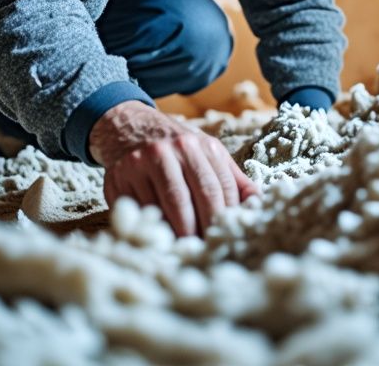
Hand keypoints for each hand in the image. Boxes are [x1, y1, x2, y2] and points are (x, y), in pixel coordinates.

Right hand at [90, 100, 258, 236]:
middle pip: (199, 195)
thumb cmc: (176, 149)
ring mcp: (144, 161)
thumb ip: (232, 178)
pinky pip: (142, 207)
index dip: (226, 215)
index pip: (221, 186)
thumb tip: (258, 204)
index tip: (227, 236)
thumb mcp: (207, 153)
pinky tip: (162, 238)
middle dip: (207, 226)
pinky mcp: (120, 176)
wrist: (129, 128)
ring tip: (189, 249)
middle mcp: (173, 149)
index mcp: (201, 146)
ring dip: (182, 231)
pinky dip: (155, 225)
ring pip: (170, 204)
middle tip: (210, 249)